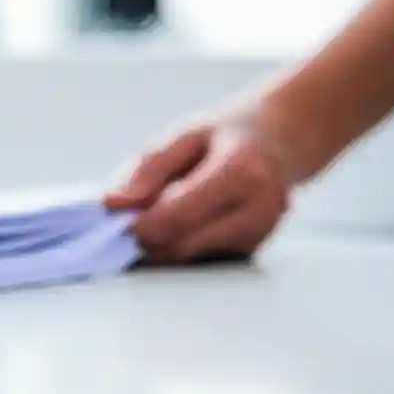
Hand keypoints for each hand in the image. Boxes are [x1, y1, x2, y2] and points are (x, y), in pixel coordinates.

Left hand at [105, 111, 293, 263]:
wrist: (280, 142)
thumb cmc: (227, 135)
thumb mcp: (183, 135)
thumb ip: (147, 168)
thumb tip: (113, 204)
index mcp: (241, 171)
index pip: (177, 213)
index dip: (137, 222)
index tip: (114, 216)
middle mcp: (260, 208)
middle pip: (181, 243)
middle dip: (145, 237)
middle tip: (125, 220)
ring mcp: (261, 233)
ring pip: (188, 257)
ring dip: (159, 244)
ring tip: (153, 214)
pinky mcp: (254, 249)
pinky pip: (200, 258)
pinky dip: (178, 245)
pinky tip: (178, 223)